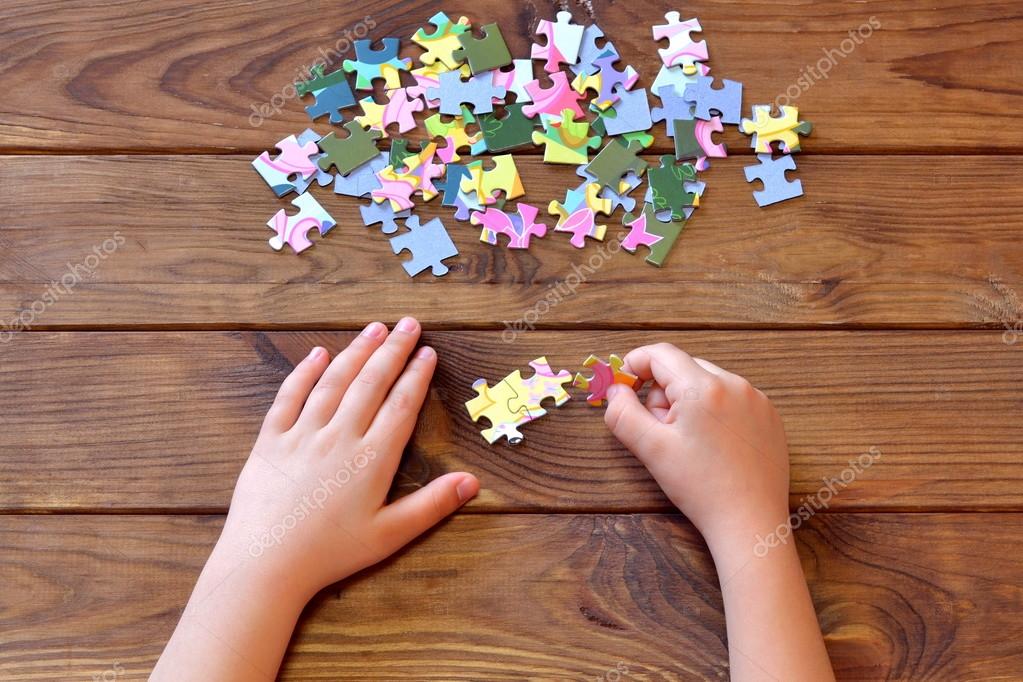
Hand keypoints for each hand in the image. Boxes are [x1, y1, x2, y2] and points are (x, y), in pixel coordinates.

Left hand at [214, 317, 478, 601]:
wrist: (265, 564)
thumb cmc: (330, 554)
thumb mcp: (390, 535)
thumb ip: (432, 505)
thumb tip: (472, 481)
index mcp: (371, 459)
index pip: (400, 405)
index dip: (417, 376)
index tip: (428, 352)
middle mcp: (339, 437)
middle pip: (370, 383)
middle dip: (392, 350)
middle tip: (408, 324)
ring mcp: (302, 435)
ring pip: (333, 382)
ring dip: (355, 352)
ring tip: (374, 328)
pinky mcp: (270, 441)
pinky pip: (289, 397)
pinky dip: (304, 373)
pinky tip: (317, 354)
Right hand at [603, 343, 789, 546]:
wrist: (750, 522)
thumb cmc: (701, 488)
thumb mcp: (651, 450)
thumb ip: (623, 413)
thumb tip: (615, 390)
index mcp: (703, 388)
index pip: (661, 354)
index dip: (636, 365)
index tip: (625, 388)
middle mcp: (735, 384)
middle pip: (685, 368)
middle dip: (665, 392)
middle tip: (663, 431)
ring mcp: (757, 399)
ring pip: (709, 383)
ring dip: (691, 402)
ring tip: (691, 444)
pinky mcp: (770, 416)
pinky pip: (734, 399)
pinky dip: (717, 413)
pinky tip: (716, 447)